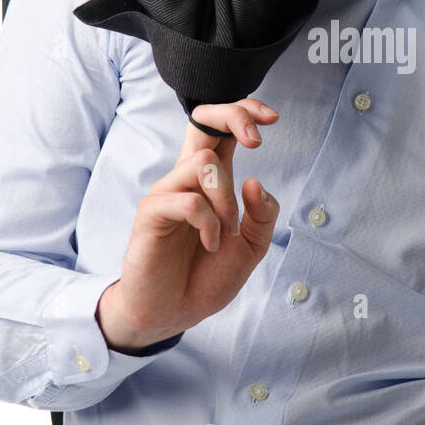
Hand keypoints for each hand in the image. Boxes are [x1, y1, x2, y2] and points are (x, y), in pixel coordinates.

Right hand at [96, 99, 279, 351]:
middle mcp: (187, 180)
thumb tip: (257, 181)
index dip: (243, 111)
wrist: (175, 312)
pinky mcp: (151, 214)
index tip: (273, 117)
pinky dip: (209, 223)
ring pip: (202, 163)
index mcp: (212, 182)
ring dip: (226, 198)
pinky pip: (187, 200)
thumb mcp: (252, 246)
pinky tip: (210, 244)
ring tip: (228, 233)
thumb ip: (262, 215)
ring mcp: (167, 194)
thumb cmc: (207, 276)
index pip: (222, 129)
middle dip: (234, 118)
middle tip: (258, 141)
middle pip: (202, 123)